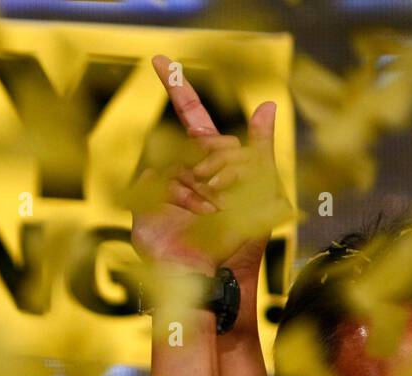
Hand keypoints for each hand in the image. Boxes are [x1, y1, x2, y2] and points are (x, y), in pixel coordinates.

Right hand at [131, 55, 286, 295]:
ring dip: (205, 186)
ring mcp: (161, 187)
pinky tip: (195, 214)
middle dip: (219, 163)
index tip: (161, 61)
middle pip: (196, 141)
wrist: (214, 277)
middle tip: (229, 193)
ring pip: (182, 162)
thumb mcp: (261, 192)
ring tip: (215, 212)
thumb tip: (268, 106)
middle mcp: (182, 171)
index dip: (178, 87)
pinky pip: (163, 180)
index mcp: (208, 163)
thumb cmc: (239, 243)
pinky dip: (185, 195)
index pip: (192, 117)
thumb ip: (261, 150)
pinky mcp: (144, 205)